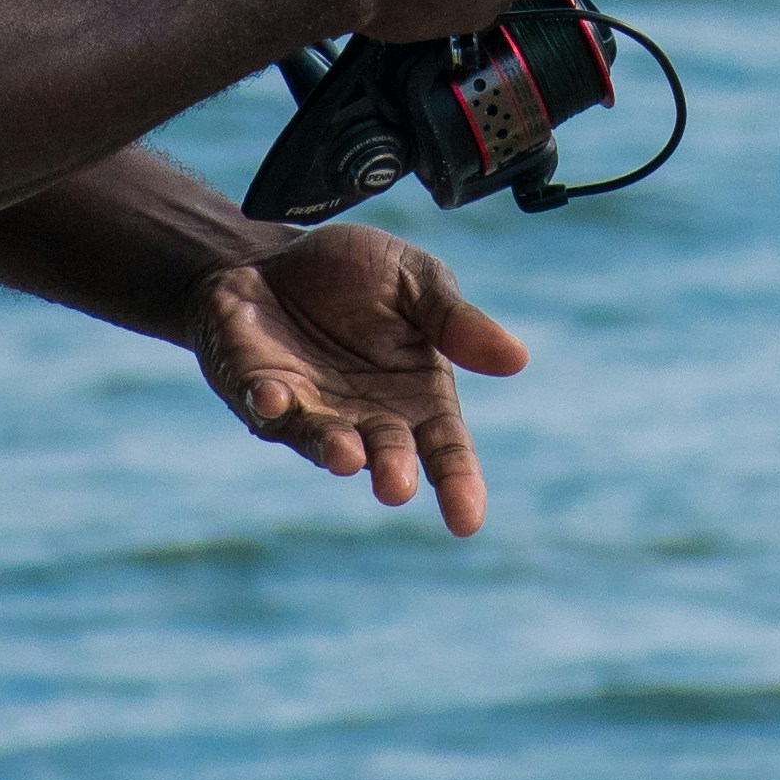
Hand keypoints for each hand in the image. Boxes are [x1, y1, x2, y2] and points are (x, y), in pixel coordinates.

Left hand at [190, 227, 532, 535]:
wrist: (273, 256)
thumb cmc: (353, 276)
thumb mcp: (415, 280)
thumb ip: (455, 321)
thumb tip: (518, 358)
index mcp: (416, 395)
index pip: (446, 449)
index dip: (458, 484)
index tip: (467, 522)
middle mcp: (365, 416)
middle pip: (387, 456)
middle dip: (391, 470)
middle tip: (395, 485)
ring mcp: (312, 409)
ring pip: (325, 442)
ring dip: (333, 450)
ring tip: (346, 456)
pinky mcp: (261, 390)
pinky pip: (268, 406)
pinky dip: (272, 404)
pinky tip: (276, 396)